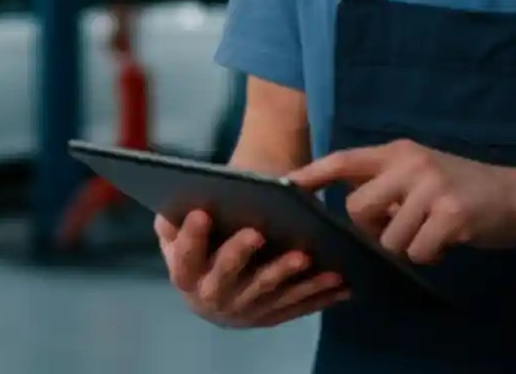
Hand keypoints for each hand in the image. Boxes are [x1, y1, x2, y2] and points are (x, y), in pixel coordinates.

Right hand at [156, 211, 349, 328]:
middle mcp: (212, 298)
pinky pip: (297, 306)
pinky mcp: (272, 317)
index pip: (185, 256)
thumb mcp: (180, 234)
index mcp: (187, 275)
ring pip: (268, 293)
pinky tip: (339, 280)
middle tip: (256, 232)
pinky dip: (319, 294)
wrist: (213, 292)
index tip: (201, 213)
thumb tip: (185, 199)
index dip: (191, 237)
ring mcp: (245, 311)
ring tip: (305, 257)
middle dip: (239, 254)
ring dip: (287, 276)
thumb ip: (177, 219)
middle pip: (225, 276)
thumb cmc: (201, 249)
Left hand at [290, 139, 515, 264]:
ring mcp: (431, 188)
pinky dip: (428, 255)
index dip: (313, 173)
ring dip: (406, 245)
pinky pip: (416, 251)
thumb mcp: (420, 172)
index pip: (344, 159)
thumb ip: (386, 183)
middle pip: (357, 209)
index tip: (286, 185)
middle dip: (372, 229)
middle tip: (398, 228)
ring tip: (430, 233)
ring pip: (388, 237)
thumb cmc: (462, 188)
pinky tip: (446, 243)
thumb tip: (347, 212)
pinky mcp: (451, 215)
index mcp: (397, 152)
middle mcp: (410, 164)